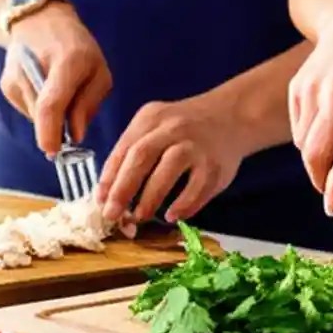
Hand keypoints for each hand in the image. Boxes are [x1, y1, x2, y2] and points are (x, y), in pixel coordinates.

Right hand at [0, 3, 112, 155]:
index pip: (51, 103)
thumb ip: (88, 105)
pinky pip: (27, 110)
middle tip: (71, 116)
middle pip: (42, 114)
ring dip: (51, 117)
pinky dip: (39, 108)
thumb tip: (76, 135)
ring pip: (35, 116)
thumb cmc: (78, 49)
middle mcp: (34, 66)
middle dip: (57, 128)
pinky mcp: (6, 84)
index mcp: (67, 60)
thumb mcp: (98, 72)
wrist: (40, 21)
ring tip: (58, 90)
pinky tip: (43, 88)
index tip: (53, 151)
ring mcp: (15, 75)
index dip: (50, 132)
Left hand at [95, 94, 246, 222]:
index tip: (100, 201)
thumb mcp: (155, 126)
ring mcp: (196, 146)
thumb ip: (133, 152)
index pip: (123, 149)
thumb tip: (109, 193)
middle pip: (141, 156)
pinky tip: (172, 215)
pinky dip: (183, 204)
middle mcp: (173, 128)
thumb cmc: (185, 128)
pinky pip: (197, 188)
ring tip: (140, 216)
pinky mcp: (216, 165)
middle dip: (123, 188)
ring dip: (151, 198)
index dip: (109, 178)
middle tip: (112, 214)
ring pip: (169, 170)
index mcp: (151, 118)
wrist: (231, 116)